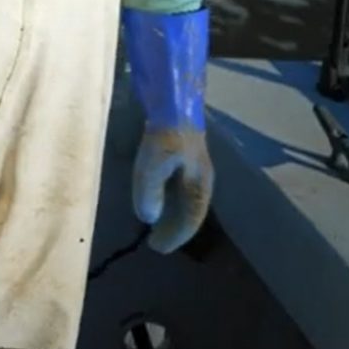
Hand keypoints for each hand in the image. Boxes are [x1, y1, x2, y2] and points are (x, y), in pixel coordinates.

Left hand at [133, 126, 212, 252]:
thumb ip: (151, 192)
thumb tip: (148, 218)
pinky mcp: (180, 154)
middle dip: (174, 228)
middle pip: (189, 211)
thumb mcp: (154, 163)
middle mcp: (200, 178)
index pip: (191, 218)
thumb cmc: (166, 133)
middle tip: (155, 242)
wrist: (174, 100)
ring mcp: (192, 166)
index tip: (157, 248)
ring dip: (170, 215)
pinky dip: (166, 199)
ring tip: (155, 227)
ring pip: (183, 199)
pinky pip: (176, 186)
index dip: (176, 235)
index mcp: (200, 184)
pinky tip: (155, 199)